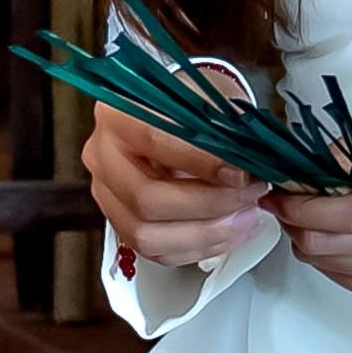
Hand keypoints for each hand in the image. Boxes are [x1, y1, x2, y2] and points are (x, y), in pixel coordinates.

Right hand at [85, 100, 275, 274]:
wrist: (178, 113)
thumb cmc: (192, 102)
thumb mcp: (211, 101)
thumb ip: (224, 132)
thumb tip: (248, 169)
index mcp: (119, 113)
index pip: (154, 141)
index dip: (201, 163)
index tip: (240, 173)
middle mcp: (103, 154)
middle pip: (146, 198)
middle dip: (208, 205)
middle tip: (248, 196)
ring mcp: (107, 192)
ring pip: (146, 234)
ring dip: (204, 234)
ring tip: (243, 219)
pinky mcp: (121, 221)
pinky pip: (155, 251)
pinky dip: (197, 248)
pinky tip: (227, 233)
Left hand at [268, 124, 351, 305]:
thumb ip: (342, 155)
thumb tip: (294, 175)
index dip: (306, 209)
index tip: (280, 196)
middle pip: (337, 246)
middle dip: (296, 226)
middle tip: (282, 205)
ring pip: (335, 267)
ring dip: (307, 244)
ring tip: (305, 219)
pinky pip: (349, 282)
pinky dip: (328, 262)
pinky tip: (329, 240)